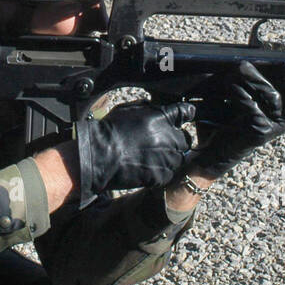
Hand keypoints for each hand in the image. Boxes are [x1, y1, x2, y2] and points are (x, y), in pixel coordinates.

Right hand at [74, 101, 193, 207]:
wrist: (98, 156)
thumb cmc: (109, 130)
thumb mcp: (129, 109)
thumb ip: (150, 108)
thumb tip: (161, 109)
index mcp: (161, 118)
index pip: (185, 112)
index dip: (185, 114)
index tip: (184, 117)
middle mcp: (168, 137)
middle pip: (186, 139)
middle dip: (176, 140)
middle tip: (160, 143)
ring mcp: (166, 158)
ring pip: (179, 158)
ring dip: (169, 157)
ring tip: (149, 157)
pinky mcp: (161, 175)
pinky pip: (168, 174)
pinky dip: (160, 172)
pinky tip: (146, 167)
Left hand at [191, 60, 284, 176]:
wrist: (215, 151)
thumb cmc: (230, 124)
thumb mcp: (245, 104)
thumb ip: (256, 88)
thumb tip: (255, 63)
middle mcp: (283, 122)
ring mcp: (272, 128)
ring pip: (274, 97)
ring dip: (255, 79)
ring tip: (242, 69)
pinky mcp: (258, 133)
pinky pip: (253, 107)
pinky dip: (241, 93)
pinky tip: (231, 86)